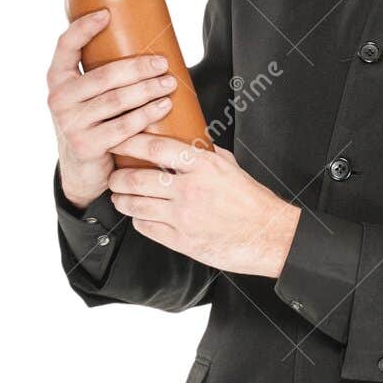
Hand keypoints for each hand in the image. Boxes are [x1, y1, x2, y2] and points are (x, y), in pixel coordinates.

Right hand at [46, 9, 179, 208]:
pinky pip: (123, 126)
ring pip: (117, 100)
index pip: (66, 45)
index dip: (84, 28)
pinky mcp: (86, 145)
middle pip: (103, 75)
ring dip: (148, 90)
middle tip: (162, 62)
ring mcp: (71, 123)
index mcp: (57, 78)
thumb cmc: (93, 122)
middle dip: (137, 67)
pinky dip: (147, 115)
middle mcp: (59, 98)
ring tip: (169, 82)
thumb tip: (144, 42)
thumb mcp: (85, 95)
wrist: (81, 170)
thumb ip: (99, 73)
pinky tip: (164, 106)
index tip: (106, 13)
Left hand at [106, 131, 300, 278]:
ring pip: (136, 206)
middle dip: (118, 177)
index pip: (155, 148)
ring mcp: (183, 217)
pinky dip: (138, 221)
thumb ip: (204, 154)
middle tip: (114, 176)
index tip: (119, 141)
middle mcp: (189, 190)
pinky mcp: (182, 241)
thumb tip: (186, 141)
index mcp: (203, 166)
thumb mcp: (230, 167)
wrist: (268, 235)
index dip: (131, 142)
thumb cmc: (252, 201)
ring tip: (119, 196)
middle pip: (137, 179)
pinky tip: (139, 216)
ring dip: (122, 200)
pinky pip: (147, 228)